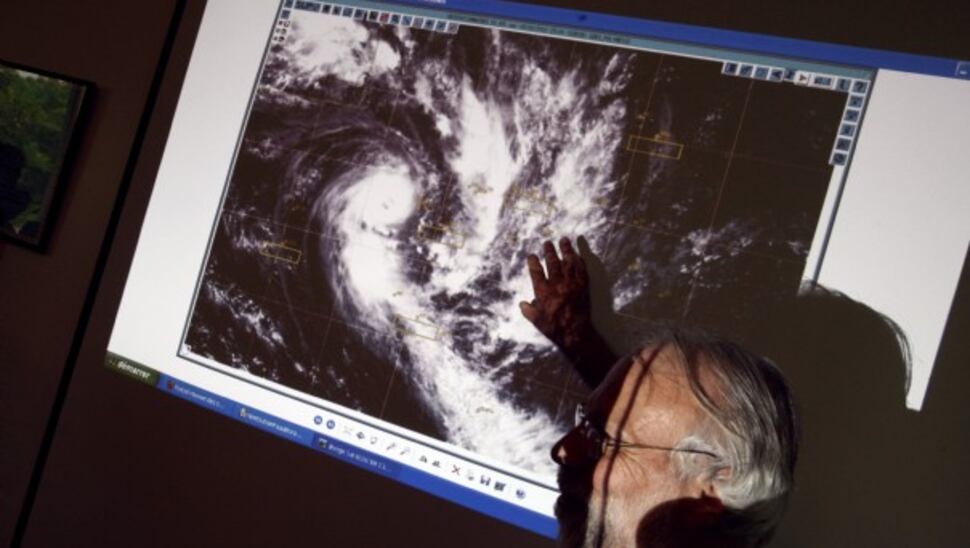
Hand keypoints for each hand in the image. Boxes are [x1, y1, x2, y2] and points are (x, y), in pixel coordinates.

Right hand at [520, 238, 592, 352]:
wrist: (575, 333)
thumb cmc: (554, 328)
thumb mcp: (536, 321)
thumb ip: (528, 310)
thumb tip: (522, 303)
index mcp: (543, 291)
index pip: (536, 272)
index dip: (533, 262)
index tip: (531, 256)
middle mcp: (557, 284)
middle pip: (553, 263)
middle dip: (549, 251)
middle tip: (547, 242)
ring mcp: (571, 284)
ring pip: (568, 262)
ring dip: (566, 250)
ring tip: (564, 240)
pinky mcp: (583, 286)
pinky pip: (582, 270)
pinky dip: (580, 261)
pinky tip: (578, 254)